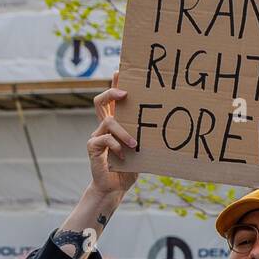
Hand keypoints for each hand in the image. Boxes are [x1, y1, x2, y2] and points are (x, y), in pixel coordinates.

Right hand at [86, 70, 138, 197]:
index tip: (121, 70)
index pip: (113, 99)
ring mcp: (97, 136)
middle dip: (111, 91)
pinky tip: (124, 157)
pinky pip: (104, 140)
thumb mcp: (141, 150)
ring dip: (123, 132)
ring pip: (108, 122)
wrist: (115, 188)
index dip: (114, 83)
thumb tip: (165, 125)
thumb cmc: (129, 168)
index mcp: (115, 124)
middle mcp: (104, 127)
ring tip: (135, 145)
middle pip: (101, 100)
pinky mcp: (93, 148)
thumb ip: (145, 137)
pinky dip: (116, 147)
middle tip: (125, 93)